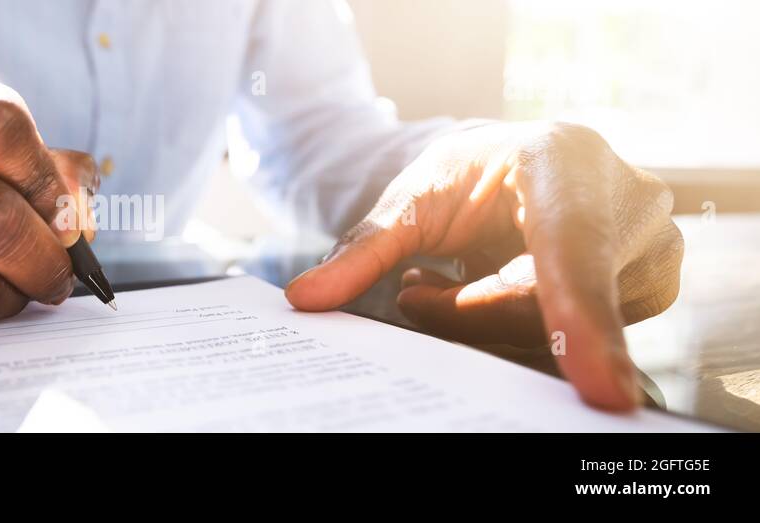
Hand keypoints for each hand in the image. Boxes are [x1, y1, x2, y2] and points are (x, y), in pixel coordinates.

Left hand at [285, 122, 683, 410]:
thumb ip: (362, 249)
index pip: (571, 246)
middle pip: (543, 303)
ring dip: (491, 317)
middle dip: (469, 309)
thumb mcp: (411, 199)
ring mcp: (650, 248)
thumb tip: (306, 298)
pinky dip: (527, 323)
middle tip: (419, 290)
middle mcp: (625, 199)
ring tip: (455, 279)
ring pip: (557, 327)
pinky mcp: (651, 288)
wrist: (518, 164)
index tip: (597, 388)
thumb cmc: (470, 178)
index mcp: (563, 157)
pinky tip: (497, 288)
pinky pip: (577, 334)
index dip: (580, 316)